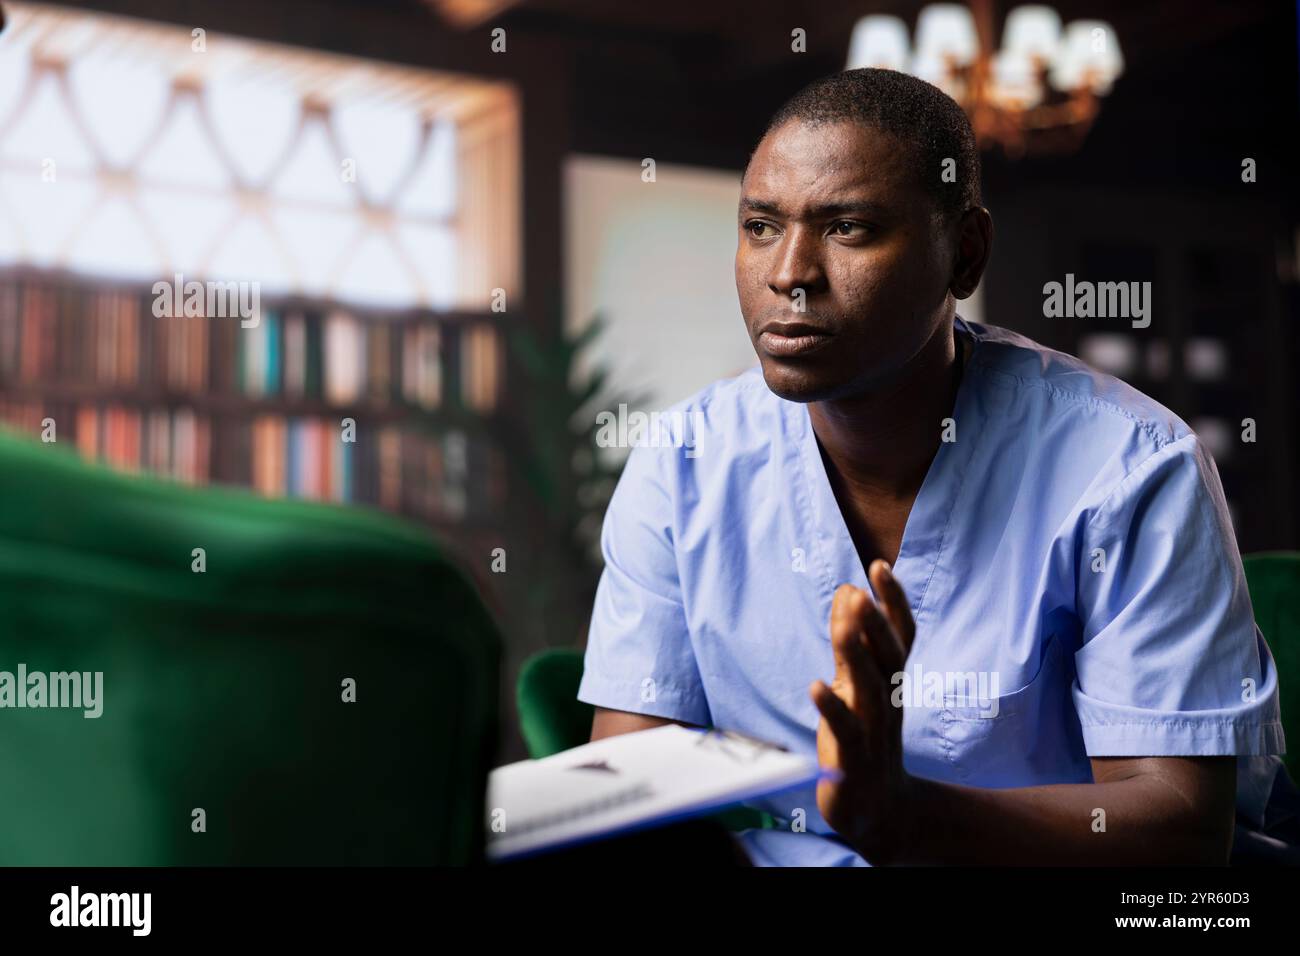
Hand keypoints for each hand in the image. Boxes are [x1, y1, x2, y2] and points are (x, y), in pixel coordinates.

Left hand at [810, 560, 917, 863]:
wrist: (876, 807)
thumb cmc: (863, 736)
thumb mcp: (855, 682)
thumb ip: (850, 640)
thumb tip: (848, 590)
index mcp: (889, 679)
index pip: (899, 635)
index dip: (893, 601)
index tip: (880, 565)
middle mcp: (887, 699)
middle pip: (888, 656)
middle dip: (875, 623)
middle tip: (861, 590)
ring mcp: (873, 729)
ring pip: (870, 687)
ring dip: (856, 655)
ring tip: (843, 625)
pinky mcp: (852, 757)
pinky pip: (846, 730)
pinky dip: (833, 707)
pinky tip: (816, 686)